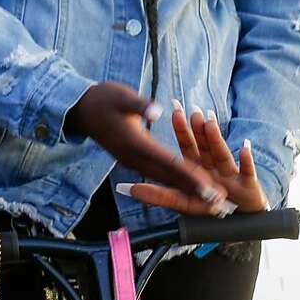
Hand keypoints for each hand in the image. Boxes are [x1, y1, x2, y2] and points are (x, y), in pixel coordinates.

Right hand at [65, 83, 227, 210]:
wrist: (80, 110)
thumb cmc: (102, 98)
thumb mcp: (120, 96)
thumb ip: (139, 104)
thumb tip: (157, 110)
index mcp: (134, 143)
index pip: (168, 162)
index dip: (190, 176)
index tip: (210, 188)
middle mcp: (134, 157)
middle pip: (168, 177)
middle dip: (194, 190)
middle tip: (219, 203)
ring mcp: (132, 161)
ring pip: (163, 179)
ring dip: (186, 190)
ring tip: (209, 201)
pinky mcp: (132, 160)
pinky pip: (156, 175)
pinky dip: (174, 182)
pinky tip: (187, 186)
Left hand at [125, 105, 269, 214]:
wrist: (246, 220)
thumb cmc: (215, 209)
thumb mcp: (184, 204)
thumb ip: (159, 196)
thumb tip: (128, 189)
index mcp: (200, 168)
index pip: (189, 147)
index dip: (183, 131)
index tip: (175, 112)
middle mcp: (216, 169)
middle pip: (206, 147)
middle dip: (200, 130)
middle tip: (193, 109)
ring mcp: (234, 177)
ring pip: (223, 154)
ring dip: (217, 139)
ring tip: (211, 122)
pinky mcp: (251, 187)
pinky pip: (249, 173)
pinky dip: (247, 161)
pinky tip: (244, 147)